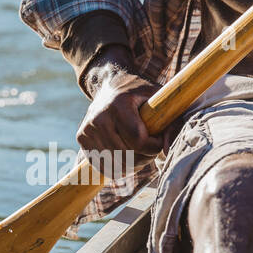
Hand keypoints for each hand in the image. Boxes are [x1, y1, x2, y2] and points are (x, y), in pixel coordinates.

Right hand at [76, 48, 164, 170]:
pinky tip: (125, 153)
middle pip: (127, 155)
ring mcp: (87, 129)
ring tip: (139, 148)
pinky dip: (119, 166)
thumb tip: (170, 150)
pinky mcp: (82, 138)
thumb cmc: (139, 93)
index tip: (158, 137)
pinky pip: (104, 167)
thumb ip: (170, 122)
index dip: (153, 145)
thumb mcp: (158, 99)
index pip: (138, 140)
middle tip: (150, 145)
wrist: (110, 85)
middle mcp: (98, 117)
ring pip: (116, 165)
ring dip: (133, 162)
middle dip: (145, 155)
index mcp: (118, 104)